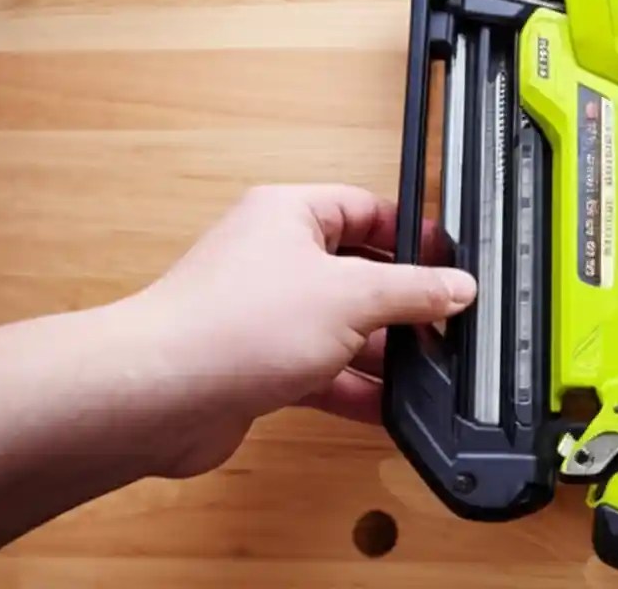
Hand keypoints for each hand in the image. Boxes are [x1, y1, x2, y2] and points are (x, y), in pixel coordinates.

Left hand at [125, 184, 474, 477]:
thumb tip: (457, 286)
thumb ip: (414, 291)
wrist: (160, 395)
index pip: (366, 210)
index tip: (450, 262)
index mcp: (291, 215)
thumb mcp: (352, 296)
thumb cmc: (234, 324)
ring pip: (342, 326)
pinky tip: (389, 407)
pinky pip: (322, 371)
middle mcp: (276, 258)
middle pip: (359, 272)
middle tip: (446, 322)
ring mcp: (267, 314)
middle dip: (403, 303)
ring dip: (382, 352)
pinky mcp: (259, 364)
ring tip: (428, 371)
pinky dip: (355, 388)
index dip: (412, 235)